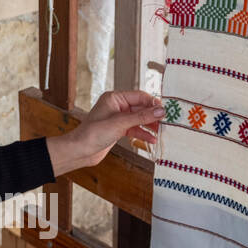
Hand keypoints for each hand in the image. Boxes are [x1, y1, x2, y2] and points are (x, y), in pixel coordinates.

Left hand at [50, 90, 164, 175]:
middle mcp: (117, 106)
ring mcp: (117, 119)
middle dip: (153, 116)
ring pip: (139, 120)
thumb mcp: (120, 123)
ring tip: (161, 132)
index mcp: (114, 98)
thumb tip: (160, 110)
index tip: (166, 110)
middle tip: (167, 122)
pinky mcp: (118, 130)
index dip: (153, 103)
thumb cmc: (94, 133)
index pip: (139, 96)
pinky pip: (134, 129)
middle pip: (141, 108)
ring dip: (150, 126)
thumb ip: (142, 117)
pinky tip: (152, 139)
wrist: (80, 151)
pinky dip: (143, 134)